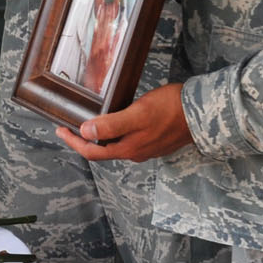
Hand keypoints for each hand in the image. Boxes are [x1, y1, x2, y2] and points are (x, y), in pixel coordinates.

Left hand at [56, 82, 191, 161]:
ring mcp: (146, 148)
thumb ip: (111, 125)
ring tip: (88, 121)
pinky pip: (128, 140)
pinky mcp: (155, 140)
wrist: (203, 112)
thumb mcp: (137, 114)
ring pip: (115, 145)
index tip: (59, 130)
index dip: (73, 142)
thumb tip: (85, 132)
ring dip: (99, 136)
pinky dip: (115, 132)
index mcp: (128, 150)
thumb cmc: (171, 109)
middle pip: (102, 150)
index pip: (91, 152)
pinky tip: (114, 119)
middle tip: (68, 126)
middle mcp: (135, 153)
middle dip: (82, 140)